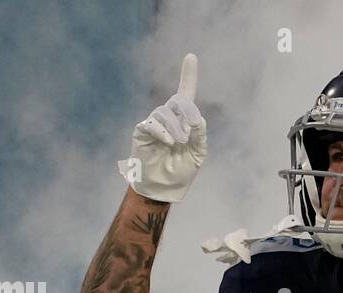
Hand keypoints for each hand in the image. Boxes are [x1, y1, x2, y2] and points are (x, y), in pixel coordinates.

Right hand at [118, 53, 207, 202]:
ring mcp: (155, 124)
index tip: (191, 56)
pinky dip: (162, 131)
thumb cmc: (181, 171)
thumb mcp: (198, 153)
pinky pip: (152, 123)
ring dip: (175, 128)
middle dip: (186, 114)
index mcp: (184, 121)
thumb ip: (200, 134)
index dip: (188, 75)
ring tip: (177, 144)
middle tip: (188, 136)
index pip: (186, 94)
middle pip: (178, 100)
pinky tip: (168, 142)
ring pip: (166, 112)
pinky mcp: (142, 132)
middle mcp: (169, 118)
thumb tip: (196, 116)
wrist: (164, 187)